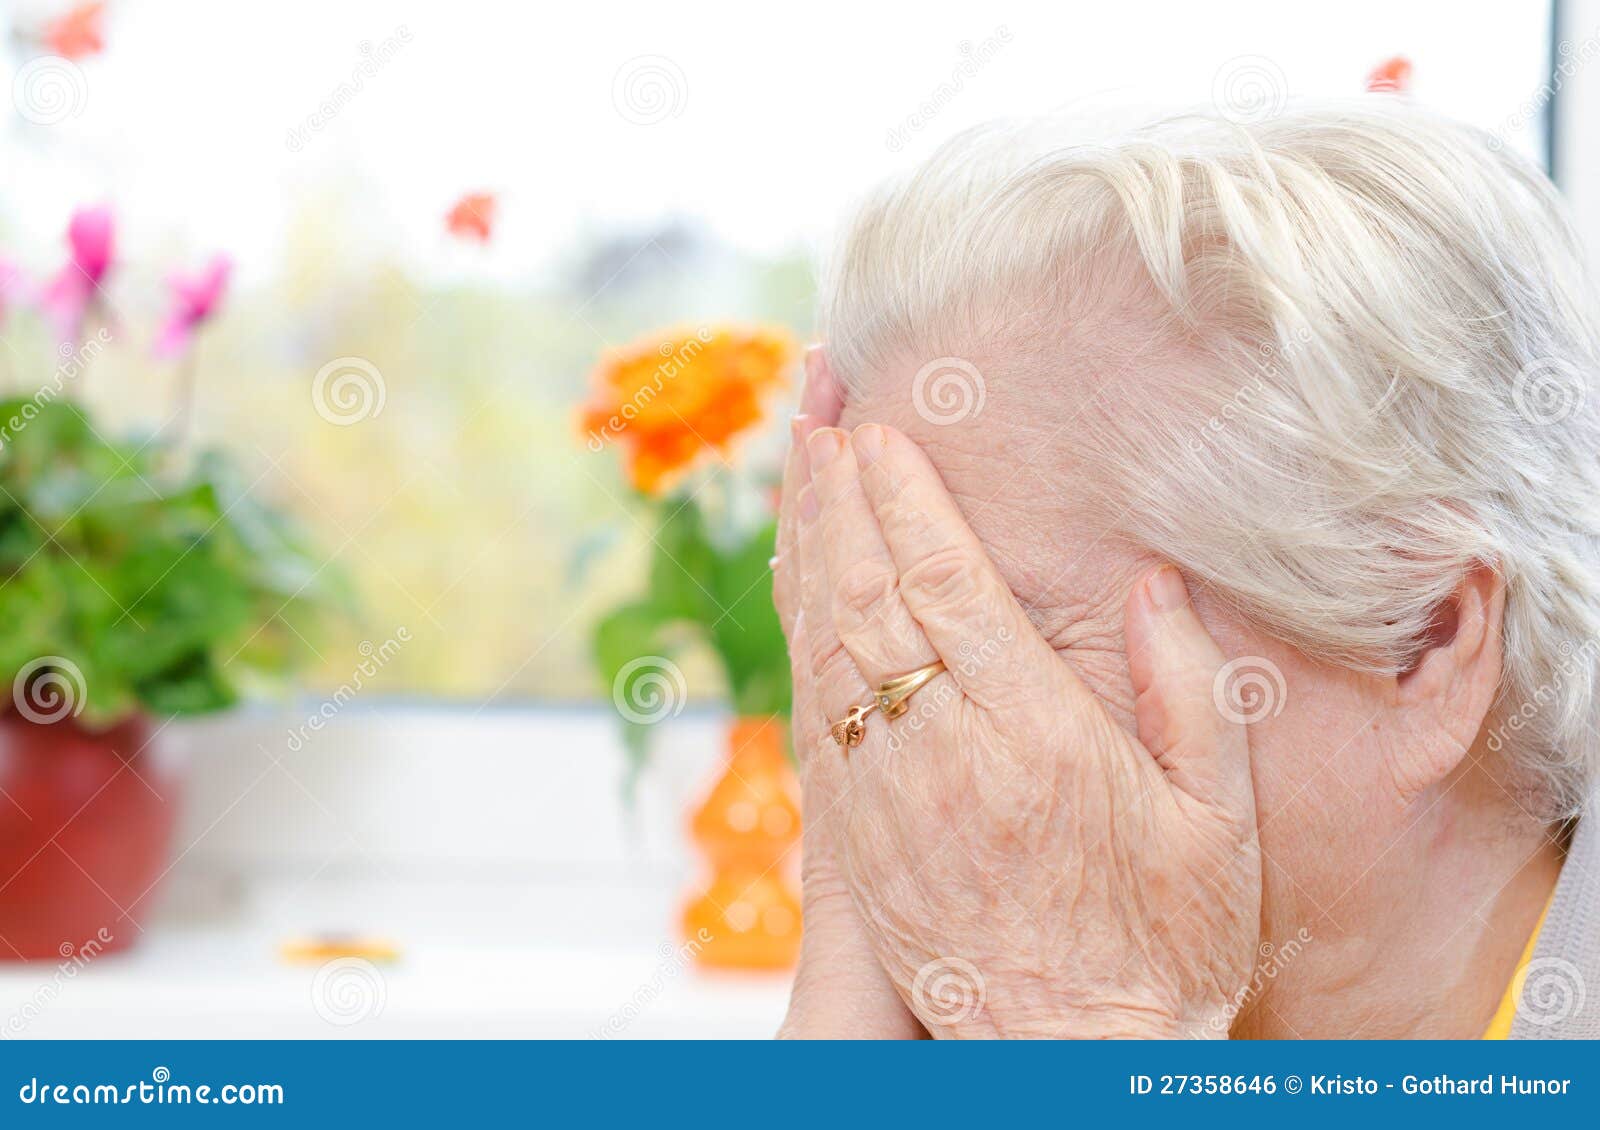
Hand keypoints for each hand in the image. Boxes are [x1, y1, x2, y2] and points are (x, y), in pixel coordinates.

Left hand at [795, 421, 1261, 1038]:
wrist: (1071, 1053)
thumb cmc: (1164, 944)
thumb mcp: (1217, 822)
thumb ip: (1190, 691)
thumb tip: (1155, 584)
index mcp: (1036, 736)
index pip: (950, 587)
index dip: (908, 503)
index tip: (882, 436)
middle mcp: (946, 755)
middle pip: (874, 598)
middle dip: (844, 499)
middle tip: (824, 420)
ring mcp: (888, 793)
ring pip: (830, 645)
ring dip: (810, 547)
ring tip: (799, 471)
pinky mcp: (857, 835)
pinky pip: (813, 707)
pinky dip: (799, 630)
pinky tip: (798, 584)